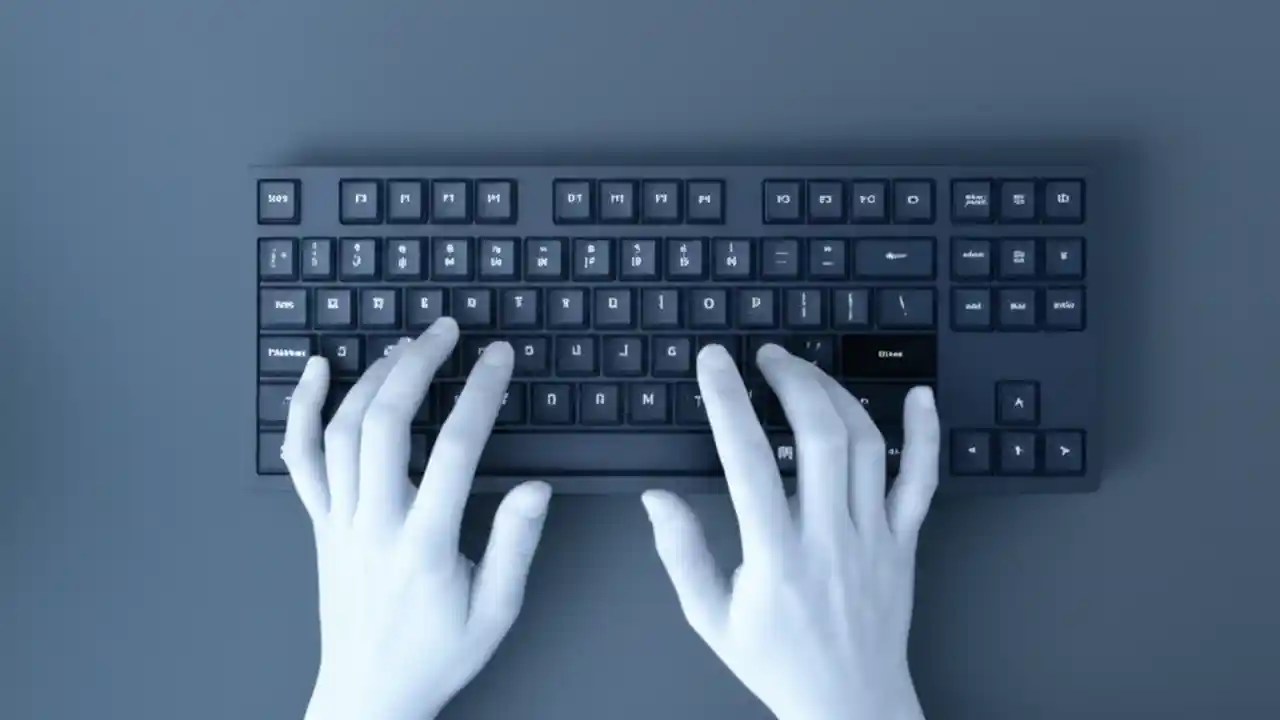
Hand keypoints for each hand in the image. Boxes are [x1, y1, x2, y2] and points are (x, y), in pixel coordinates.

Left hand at [281, 318, 551, 719]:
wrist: (368, 693)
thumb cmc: (435, 655)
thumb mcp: (495, 611)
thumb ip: (513, 546)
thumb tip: (536, 490)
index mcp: (424, 545)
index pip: (457, 449)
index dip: (481, 392)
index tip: (498, 357)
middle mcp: (374, 523)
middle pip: (386, 422)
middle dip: (419, 363)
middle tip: (446, 330)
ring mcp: (339, 520)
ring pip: (343, 430)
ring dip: (374, 377)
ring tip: (406, 346)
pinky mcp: (319, 523)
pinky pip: (301, 457)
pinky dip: (303, 407)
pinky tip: (318, 370)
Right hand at [641, 343, 938, 719]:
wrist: (850, 705)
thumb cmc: (778, 662)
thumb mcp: (710, 617)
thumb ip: (681, 553)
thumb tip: (656, 498)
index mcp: (775, 556)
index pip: (747, 459)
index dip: (727, 400)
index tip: (714, 364)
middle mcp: (829, 538)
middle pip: (819, 435)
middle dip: (790, 380)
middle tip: (765, 356)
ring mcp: (873, 537)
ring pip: (867, 445)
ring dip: (835, 394)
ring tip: (805, 372)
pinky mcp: (903, 542)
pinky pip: (922, 480)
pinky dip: (926, 433)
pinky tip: (918, 396)